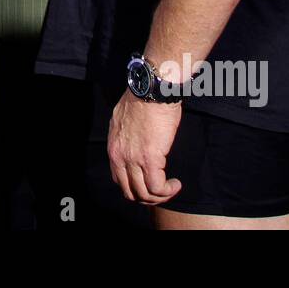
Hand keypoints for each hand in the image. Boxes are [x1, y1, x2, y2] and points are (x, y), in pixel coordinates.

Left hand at [107, 89, 182, 205]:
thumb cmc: (143, 99)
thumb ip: (126, 135)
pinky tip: (175, 183)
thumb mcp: (124, 119)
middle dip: (147, 196)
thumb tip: (135, 142)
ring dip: (160, 196)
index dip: (135, 186)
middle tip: (162, 190)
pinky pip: (156, 186)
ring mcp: (133, 159)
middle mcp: (119, 156)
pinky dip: (167, 190)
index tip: (149, 182)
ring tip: (171, 188)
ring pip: (144, 193)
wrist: (152, 90)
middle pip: (129, 191)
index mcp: (113, 147)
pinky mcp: (150, 158)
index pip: (118, 179)